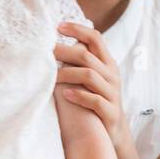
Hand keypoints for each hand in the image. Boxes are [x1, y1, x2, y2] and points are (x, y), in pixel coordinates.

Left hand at [54, 23, 127, 145]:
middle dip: (64, 51)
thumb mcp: (93, 78)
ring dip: (67, 74)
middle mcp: (112, 75)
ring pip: (90, 76)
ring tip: (51, 76)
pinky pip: (95, 100)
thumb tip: (58, 43)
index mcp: (107, 63)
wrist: (113, 132)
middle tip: (46, 52)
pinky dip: (78, 96)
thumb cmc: (96, 100)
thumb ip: (82, 61)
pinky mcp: (110, 112)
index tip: (58, 26)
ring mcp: (112, 93)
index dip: (77, 29)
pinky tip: (64, 94)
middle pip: (87, 56)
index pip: (95, 38)